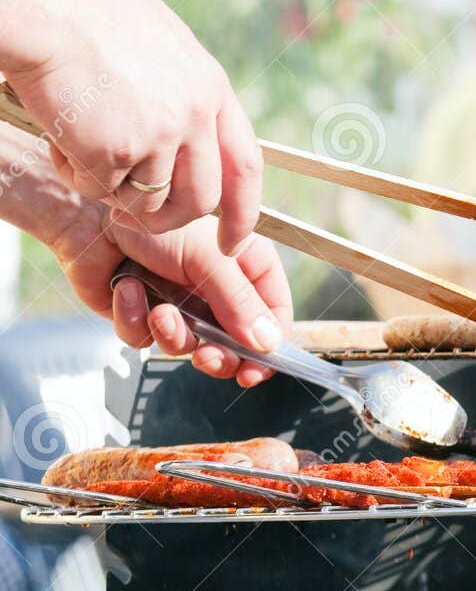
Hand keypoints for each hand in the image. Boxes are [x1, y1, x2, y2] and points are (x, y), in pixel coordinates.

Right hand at [0, 0, 261, 254]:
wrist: (39, 5)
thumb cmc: (83, 14)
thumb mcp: (156, 43)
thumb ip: (180, 89)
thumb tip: (192, 133)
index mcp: (211, 86)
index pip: (245, 165)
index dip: (242, 212)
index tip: (233, 242)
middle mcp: (196, 113)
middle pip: (199, 199)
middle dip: (167, 221)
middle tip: (130, 218)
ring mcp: (160, 134)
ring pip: (146, 202)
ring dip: (111, 191)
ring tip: (78, 146)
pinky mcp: (117, 150)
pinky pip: (99, 189)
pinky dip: (75, 174)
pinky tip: (59, 135)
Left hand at [47, 206, 290, 386]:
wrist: (87, 219)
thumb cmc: (152, 224)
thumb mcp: (209, 259)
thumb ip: (240, 303)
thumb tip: (269, 344)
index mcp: (245, 267)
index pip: (273, 315)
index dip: (268, 347)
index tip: (254, 370)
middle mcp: (216, 289)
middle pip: (234, 343)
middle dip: (218, 355)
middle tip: (207, 357)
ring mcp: (181, 303)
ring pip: (189, 346)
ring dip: (172, 334)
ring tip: (159, 311)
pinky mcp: (143, 314)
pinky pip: (146, 338)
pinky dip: (135, 319)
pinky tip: (127, 290)